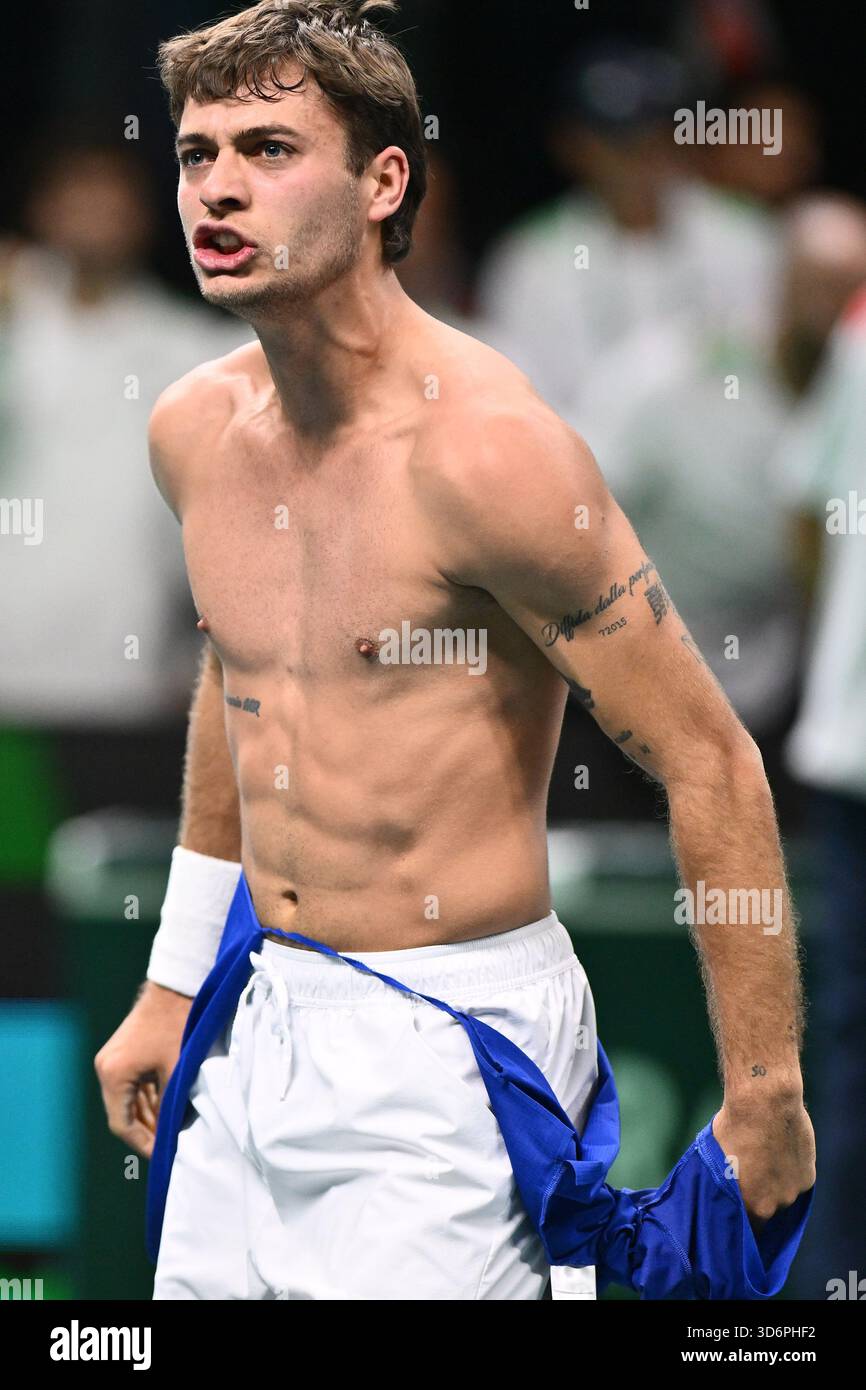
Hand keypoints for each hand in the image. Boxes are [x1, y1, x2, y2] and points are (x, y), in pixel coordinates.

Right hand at [94, 981, 192, 1157]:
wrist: (175, 987)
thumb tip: (172, 1132)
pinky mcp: (121, 1053)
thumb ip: (170, 1103)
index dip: (143, 1143)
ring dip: (146, 1117)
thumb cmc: (177, 1027)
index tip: (161, 1155)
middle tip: (166, 1148)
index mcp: (114, 1075)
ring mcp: (111, 1060)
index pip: (122, 1124)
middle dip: (144, 1132)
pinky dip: (145, 1099)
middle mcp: (106, 1068)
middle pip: (121, 1113)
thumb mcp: (176, 1071)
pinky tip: (163, 1111)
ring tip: (167, 1134)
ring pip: (126, 1100)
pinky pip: (131, 1085)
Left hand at [712, 1094, 815, 1234]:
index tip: (738, 1212)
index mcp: (751, 1205)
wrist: (765, 1101)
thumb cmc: (733, 1126)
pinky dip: (791, 1171)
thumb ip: (727, 1181)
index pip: (749, 1228)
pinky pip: (798, 1180)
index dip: (743, 1220)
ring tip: (767, 1160)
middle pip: (767, 1210)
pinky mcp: (808, 1175)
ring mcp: (795, 1190)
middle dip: (759, 1197)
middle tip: (752, 1176)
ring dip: (776, 1184)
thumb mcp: (719, 1158)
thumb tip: (722, 1187)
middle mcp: (776, 1204)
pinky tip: (781, 1152)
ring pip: (784, 1195)